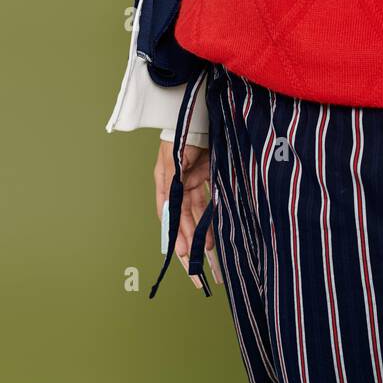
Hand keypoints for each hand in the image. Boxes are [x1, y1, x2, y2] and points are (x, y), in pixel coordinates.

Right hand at [154, 139, 221, 288]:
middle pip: (184, 221)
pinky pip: (209, 201)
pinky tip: (215, 234)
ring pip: (197, 215)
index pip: (171, 217)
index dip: (177, 237)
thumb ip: (173, 183)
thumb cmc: (183, 131)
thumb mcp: (175, 159)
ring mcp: (194, 181)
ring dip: (201, 235)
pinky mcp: (209, 175)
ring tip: (210, 255)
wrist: (200, 111)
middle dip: (189, 245)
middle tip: (197, 271)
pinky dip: (211, 218)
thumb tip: (170, 210)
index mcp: (167, 183)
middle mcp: (179, 185)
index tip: (184, 256)